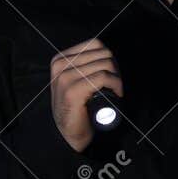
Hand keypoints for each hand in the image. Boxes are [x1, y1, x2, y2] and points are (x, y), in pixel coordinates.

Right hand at [49, 38, 123, 152]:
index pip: (95, 44)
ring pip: (106, 64)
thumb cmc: (77, 107)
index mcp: (60, 59)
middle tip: (116, 84)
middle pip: (103, 53)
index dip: (110, 57)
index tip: (113, 73)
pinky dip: (116, 84)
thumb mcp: (76, 80)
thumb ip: (85, 65)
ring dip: (117, 78)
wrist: (68, 134)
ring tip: (116, 90)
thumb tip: (108, 53)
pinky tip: (117, 94)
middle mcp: (60, 65)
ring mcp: (65, 77)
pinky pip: (104, 77)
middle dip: (116, 68)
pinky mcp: (73, 90)